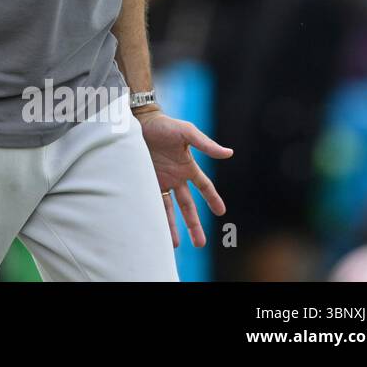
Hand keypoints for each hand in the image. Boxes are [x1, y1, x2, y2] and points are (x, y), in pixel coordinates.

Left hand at [136, 109, 232, 247]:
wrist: (137, 121)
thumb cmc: (164, 125)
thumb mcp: (187, 132)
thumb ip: (206, 144)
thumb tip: (229, 153)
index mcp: (188, 167)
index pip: (205, 187)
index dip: (213, 199)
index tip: (222, 213)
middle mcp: (175, 177)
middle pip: (187, 206)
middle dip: (194, 225)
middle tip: (200, 244)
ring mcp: (159, 180)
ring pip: (168, 209)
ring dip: (172, 227)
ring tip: (173, 245)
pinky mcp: (144, 180)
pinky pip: (150, 202)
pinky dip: (152, 215)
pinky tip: (153, 229)